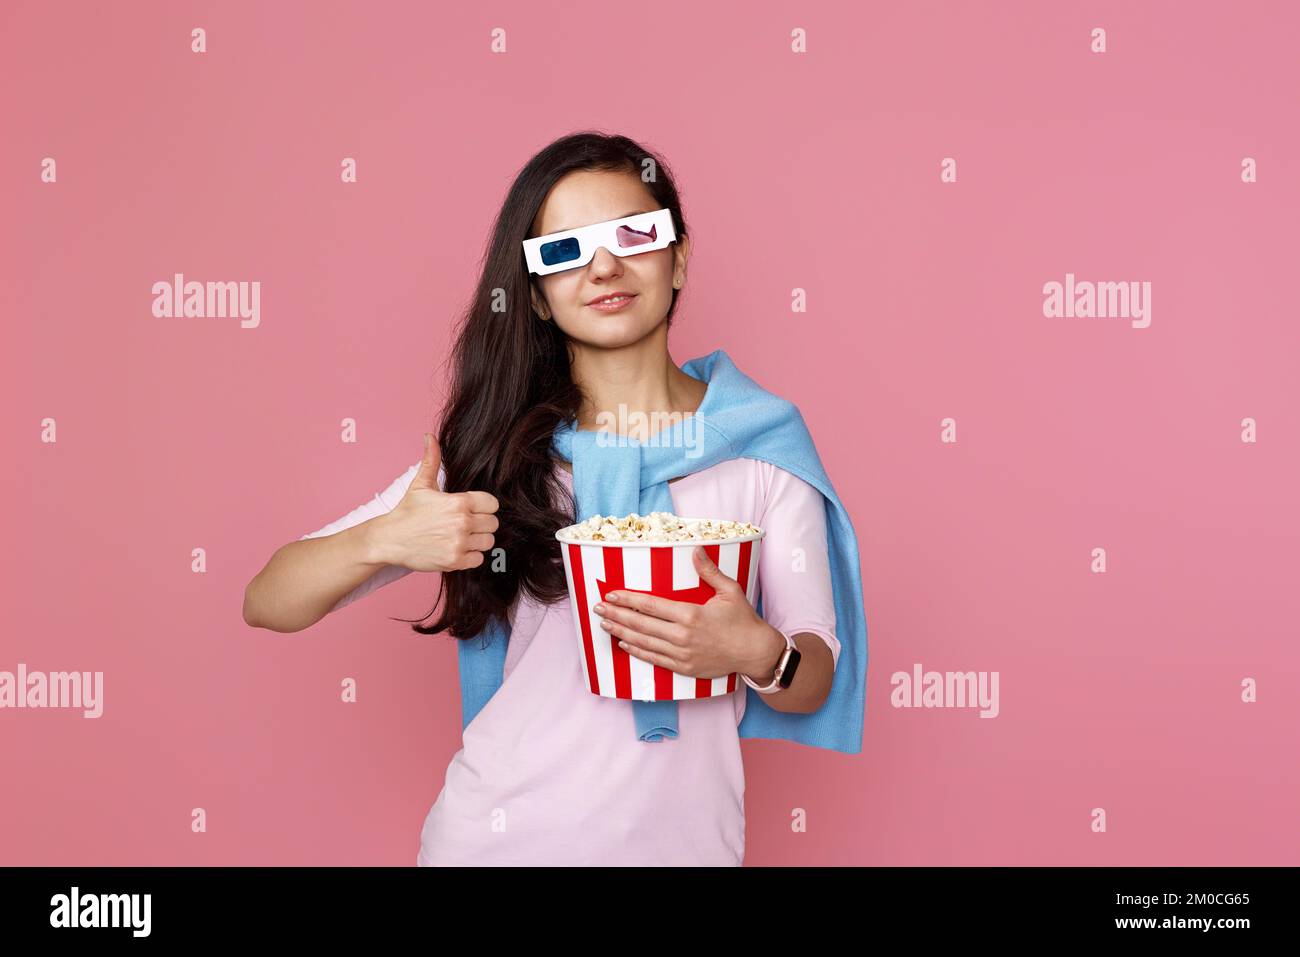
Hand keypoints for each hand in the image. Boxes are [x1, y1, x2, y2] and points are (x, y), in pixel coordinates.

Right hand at [368, 433, 499, 572]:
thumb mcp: (420, 484)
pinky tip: (456, 548)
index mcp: (459, 502)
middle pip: (493, 523)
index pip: (493, 504)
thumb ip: (431, 460)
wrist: (389, 539)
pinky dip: (470, 556)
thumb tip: (430, 436)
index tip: (472, 509)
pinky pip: (478, 559)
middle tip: (465, 524)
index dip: (484, 506)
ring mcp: (459, 543)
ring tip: (461, 536)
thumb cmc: (407, 511)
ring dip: (477, 540)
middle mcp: (462, 522)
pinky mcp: (455, 561)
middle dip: (482, 523)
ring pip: (488, 541)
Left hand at [593, 545, 784, 680]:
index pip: (650, 605)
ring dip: (621, 633)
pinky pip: (655, 659)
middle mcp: (682, 636)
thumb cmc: (743, 620)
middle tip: (598, 608)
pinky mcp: (684, 667)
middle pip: (641, 624)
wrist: (754, 652)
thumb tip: (696, 550)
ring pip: (644, 642)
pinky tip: (625, 644)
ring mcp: (682, 654)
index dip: (628, 599)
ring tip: (605, 624)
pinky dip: (637, 651)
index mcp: (690, 614)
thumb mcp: (730, 590)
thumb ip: (709, 571)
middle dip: (617, 615)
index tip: (611, 595)